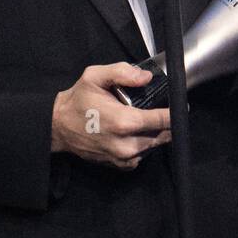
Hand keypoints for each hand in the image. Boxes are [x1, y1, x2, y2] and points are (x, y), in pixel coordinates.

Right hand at [51, 63, 171, 169]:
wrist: (58, 127)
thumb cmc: (78, 100)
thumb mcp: (94, 76)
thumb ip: (122, 72)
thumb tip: (146, 77)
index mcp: (124, 121)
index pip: (164, 120)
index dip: (176, 112)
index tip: (179, 104)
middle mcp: (127, 144)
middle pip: (163, 134)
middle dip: (165, 122)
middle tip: (159, 108)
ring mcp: (124, 158)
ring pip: (154, 146)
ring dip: (154, 133)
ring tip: (144, 119)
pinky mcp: (120, 165)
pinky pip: (143, 155)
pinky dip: (143, 144)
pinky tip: (133, 133)